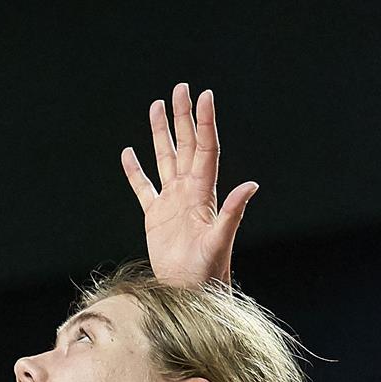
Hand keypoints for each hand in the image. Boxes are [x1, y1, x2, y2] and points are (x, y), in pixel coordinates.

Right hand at [121, 83, 257, 286]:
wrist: (191, 293)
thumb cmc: (209, 272)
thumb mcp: (220, 241)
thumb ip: (233, 212)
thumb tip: (251, 185)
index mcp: (204, 193)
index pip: (205, 149)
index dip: (205, 122)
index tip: (205, 95)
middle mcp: (189, 192)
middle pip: (185, 145)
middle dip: (183, 117)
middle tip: (180, 88)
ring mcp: (172, 202)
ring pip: (165, 159)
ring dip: (161, 134)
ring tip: (156, 107)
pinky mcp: (155, 217)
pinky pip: (143, 187)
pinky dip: (135, 171)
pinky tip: (128, 154)